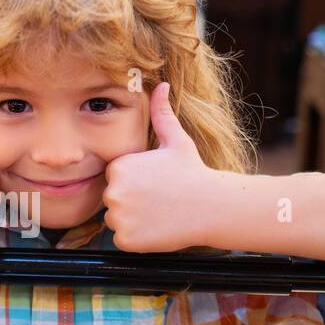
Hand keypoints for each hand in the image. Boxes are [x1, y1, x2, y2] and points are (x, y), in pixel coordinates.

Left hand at [103, 83, 213, 251]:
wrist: (212, 206)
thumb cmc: (193, 172)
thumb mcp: (176, 140)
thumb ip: (161, 114)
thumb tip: (161, 84)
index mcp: (119, 166)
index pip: (115, 178)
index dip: (135, 181)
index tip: (155, 182)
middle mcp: (114, 192)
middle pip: (113, 200)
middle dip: (131, 201)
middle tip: (158, 199)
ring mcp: (119, 217)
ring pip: (116, 220)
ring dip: (132, 220)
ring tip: (159, 212)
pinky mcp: (126, 240)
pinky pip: (122, 240)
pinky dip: (136, 238)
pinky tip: (156, 228)